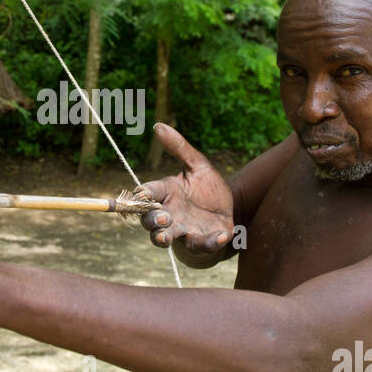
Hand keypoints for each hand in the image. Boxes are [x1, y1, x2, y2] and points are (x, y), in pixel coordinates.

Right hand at [136, 124, 234, 257]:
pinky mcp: (201, 242)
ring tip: (167, 235)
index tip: (143, 194)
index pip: (148, 193)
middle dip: (151, 220)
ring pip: (163, 238)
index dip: (143, 195)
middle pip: (149, 220)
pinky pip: (201, 245)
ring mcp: (182, 230)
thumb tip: (158, 126)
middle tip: (162, 216)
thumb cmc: (207, 188)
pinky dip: (210, 242)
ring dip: (162, 237)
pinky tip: (222, 234)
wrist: (229, 209)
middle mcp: (169, 214)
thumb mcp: (197, 165)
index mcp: (166, 193)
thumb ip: (179, 148)